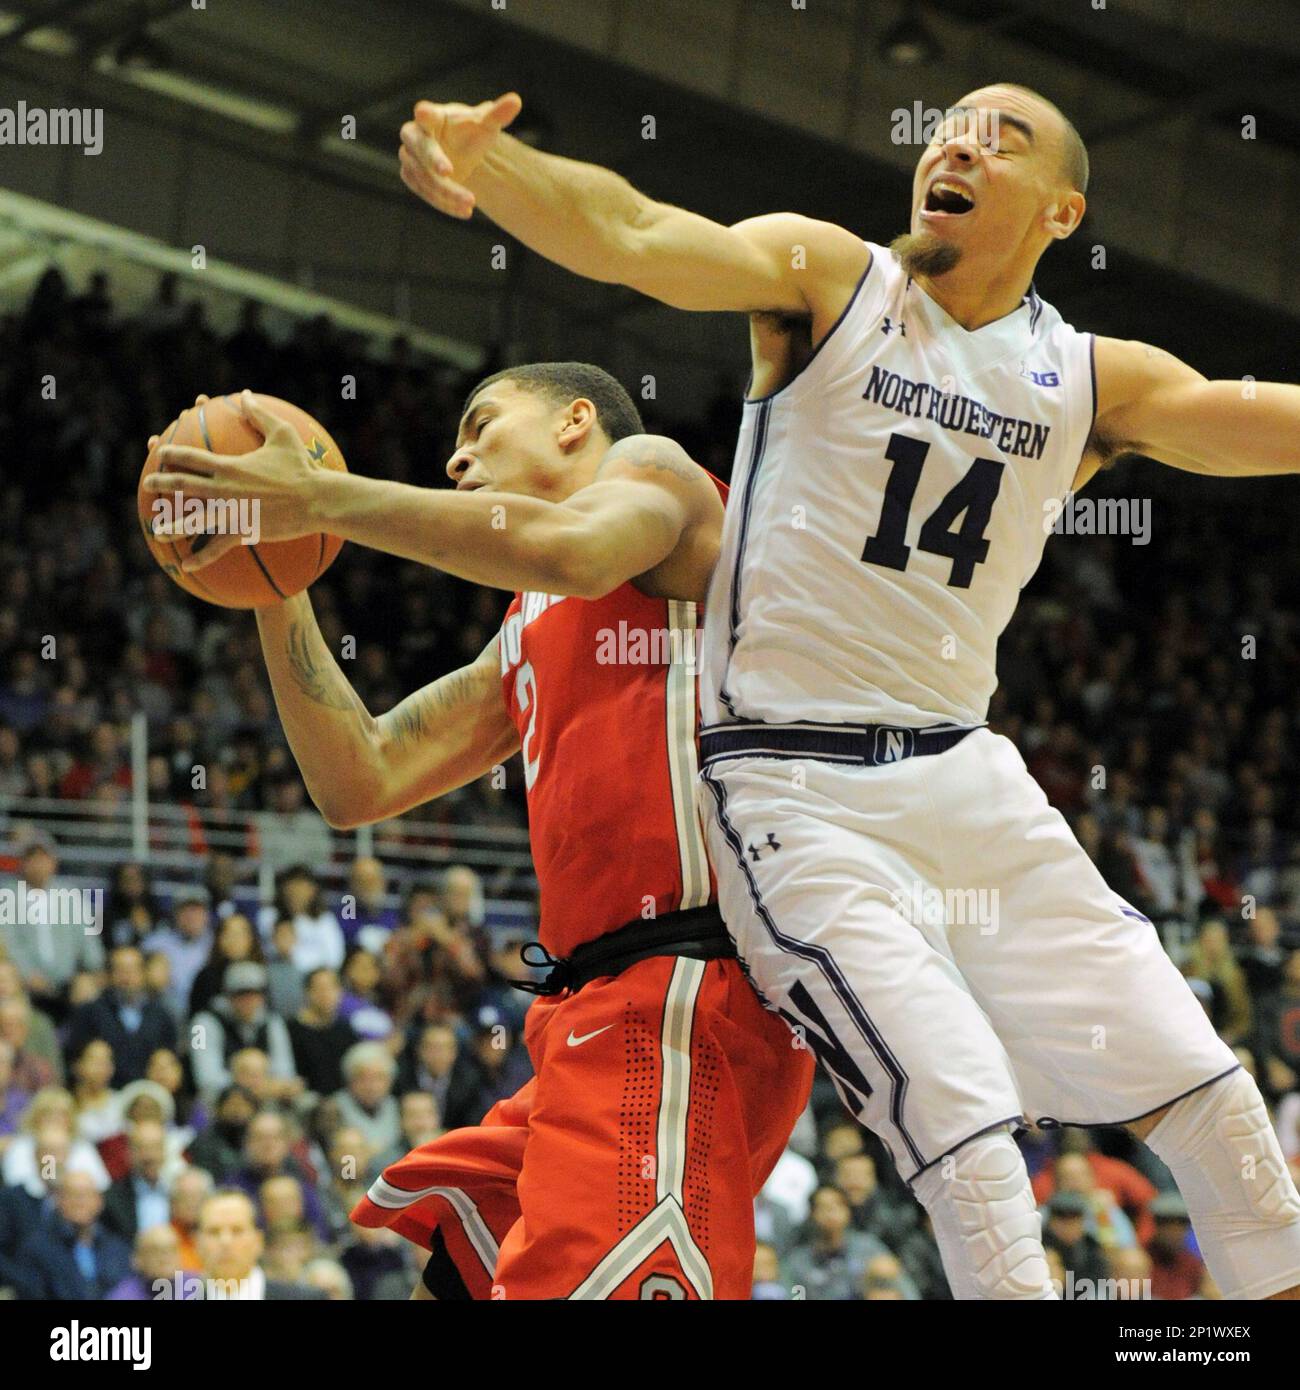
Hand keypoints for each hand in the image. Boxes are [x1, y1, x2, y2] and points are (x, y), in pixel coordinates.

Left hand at [143, 390, 327, 570]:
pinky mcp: (244, 531)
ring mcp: (232, 512)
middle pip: (183, 486)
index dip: (172, 454)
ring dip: (173, 526)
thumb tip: (244, 395)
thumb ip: (259, 414)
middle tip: (148, 484)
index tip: (159, 453)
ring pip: (194, 520)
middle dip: (161, 484)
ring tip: (157, 531)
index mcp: (230, 466)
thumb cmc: (303, 466)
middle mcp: (225, 489)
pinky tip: (187, 565)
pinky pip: (218, 548)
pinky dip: (202, 557)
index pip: (191, 458)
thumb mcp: (283, 434)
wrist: (317, 500)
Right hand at [398, 92, 520, 217]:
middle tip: (449, 172)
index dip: (425, 113)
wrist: (461, 152)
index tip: (423, 112)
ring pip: (423, 176)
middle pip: (419, 147)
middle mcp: (415, 134)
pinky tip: (465, 211)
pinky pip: (425, 193)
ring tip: (471, 203)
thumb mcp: (485, 124)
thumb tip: (516, 101)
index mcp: (432, 116)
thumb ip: (497, 114)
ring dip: (446, 192)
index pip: (426, 113)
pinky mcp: (412, 177)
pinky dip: (445, 204)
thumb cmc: (470, 132)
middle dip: (432, 159)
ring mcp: (410, 157)